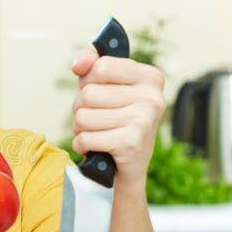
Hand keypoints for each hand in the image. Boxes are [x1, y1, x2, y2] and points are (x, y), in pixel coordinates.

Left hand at [70, 50, 165, 185]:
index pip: (101, 66)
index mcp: (150, 77)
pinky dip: (82, 145)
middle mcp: (152, 97)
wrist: (127, 168)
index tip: (98, 91)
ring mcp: (143, 121)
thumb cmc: (113, 121)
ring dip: (80, 129)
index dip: (88, 81)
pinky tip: (96, 148)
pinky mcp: (130, 144)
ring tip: (98, 134)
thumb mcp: (106, 86)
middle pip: (88, 94)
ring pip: (82, 116)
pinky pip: (85, 138)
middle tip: (98, 120)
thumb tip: (78, 63)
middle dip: (82, 109)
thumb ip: (91, 64)